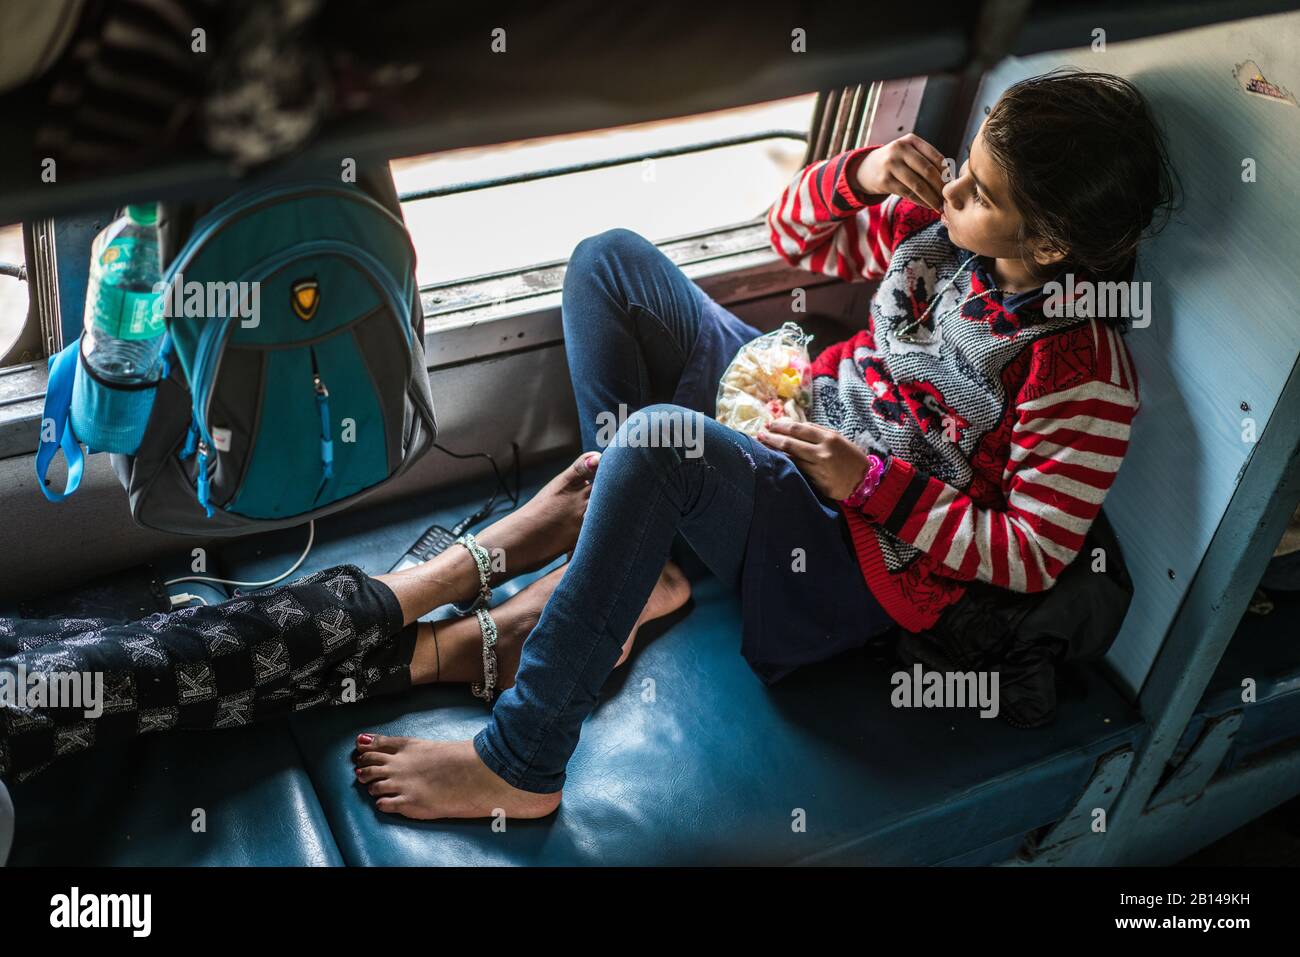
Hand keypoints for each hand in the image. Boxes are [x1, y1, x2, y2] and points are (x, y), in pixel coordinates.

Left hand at [756, 420, 872, 500]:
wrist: (865, 480)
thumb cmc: (849, 456)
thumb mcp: (837, 438)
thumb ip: (816, 432)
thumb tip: (792, 426)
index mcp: (828, 438)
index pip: (798, 429)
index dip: (781, 426)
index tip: (770, 424)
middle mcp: (823, 453)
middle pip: (790, 444)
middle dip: (772, 438)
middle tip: (760, 434)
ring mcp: (820, 470)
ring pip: (791, 460)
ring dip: (774, 453)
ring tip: (763, 446)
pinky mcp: (818, 484)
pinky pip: (798, 472)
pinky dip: (786, 466)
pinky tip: (776, 462)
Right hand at [855, 133, 946, 210]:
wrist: (867, 168)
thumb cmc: (896, 162)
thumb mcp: (909, 152)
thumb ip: (927, 160)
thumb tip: (951, 179)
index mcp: (911, 140)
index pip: (936, 157)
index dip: (946, 173)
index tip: (952, 186)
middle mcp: (900, 149)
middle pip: (928, 171)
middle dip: (940, 187)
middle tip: (948, 199)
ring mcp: (890, 165)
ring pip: (918, 185)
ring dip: (931, 198)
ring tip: (939, 205)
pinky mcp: (884, 181)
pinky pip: (907, 193)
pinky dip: (920, 201)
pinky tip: (928, 206)